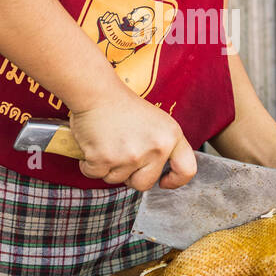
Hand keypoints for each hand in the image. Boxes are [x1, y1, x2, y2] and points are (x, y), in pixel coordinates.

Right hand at [69, 85, 196, 191]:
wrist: (96, 92)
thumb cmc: (122, 105)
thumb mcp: (156, 122)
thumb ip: (163, 145)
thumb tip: (161, 172)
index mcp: (171, 136)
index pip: (186, 169)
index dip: (176, 180)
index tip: (164, 182)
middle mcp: (155, 148)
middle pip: (144, 183)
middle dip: (130, 176)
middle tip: (121, 155)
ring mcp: (130, 155)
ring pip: (116, 179)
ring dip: (108, 167)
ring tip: (107, 143)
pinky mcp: (104, 159)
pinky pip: (95, 174)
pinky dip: (89, 165)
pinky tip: (92, 146)